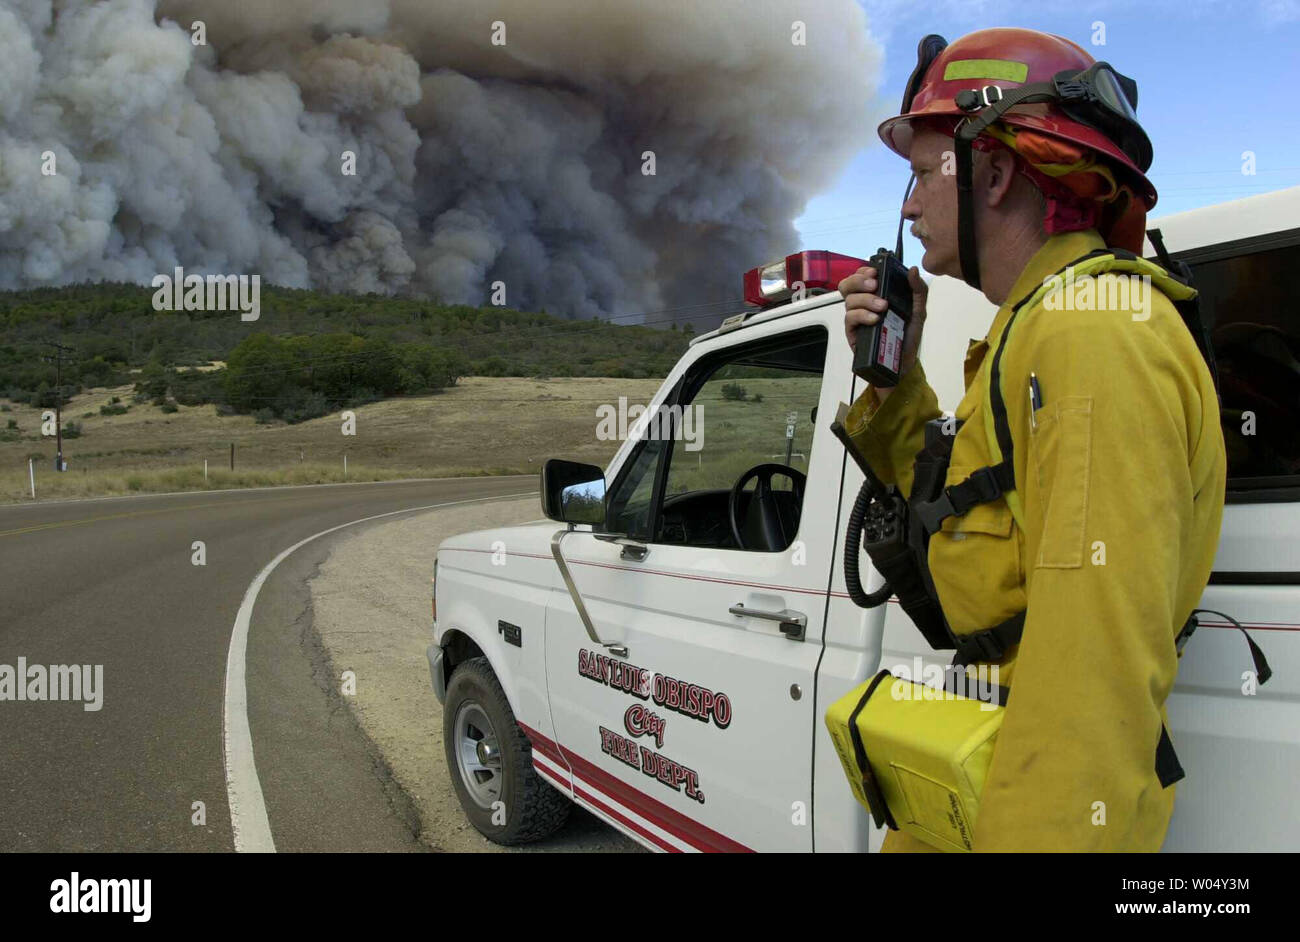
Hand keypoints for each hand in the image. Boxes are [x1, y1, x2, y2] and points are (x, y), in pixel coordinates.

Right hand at [839, 264, 928, 401]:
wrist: (904, 362)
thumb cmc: (907, 336)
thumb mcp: (918, 310)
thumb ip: (918, 290)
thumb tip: (913, 270)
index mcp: (875, 295)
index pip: (861, 277)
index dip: (863, 271)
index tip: (875, 272)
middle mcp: (863, 305)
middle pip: (847, 285)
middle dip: (858, 281)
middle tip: (875, 286)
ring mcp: (856, 319)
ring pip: (849, 300)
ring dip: (866, 300)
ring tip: (883, 307)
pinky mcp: (853, 333)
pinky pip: (850, 318)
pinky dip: (862, 315)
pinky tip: (874, 319)